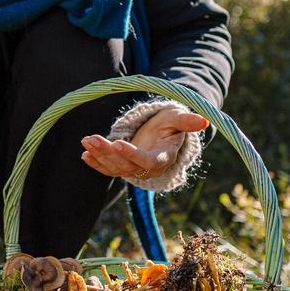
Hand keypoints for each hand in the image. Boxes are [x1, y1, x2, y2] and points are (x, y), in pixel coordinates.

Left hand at [79, 108, 207, 180]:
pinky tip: (84, 155)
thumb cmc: (170, 124)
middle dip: (108, 153)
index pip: (147, 161)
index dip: (132, 155)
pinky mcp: (124, 168)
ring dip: (99, 155)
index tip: (117, 143)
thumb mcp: (177, 119)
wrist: (161, 134)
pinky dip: (96, 164)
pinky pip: (109, 170)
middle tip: (92, 139)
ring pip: (115, 168)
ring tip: (87, 140)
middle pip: (126, 165)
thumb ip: (187, 121)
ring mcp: (135, 170)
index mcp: (163, 157)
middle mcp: (148, 168)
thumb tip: (205, 120)